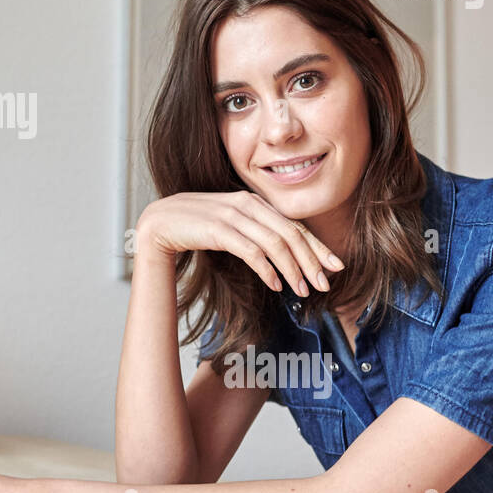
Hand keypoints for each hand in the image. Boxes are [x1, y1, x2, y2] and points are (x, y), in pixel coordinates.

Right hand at [137, 191, 343, 295]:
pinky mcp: (219, 229)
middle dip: (312, 260)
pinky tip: (275, 285)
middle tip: (325, 284)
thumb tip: (280, 256)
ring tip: (303, 290)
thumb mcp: (230, 226)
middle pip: (291, 233)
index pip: (293, 225)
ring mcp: (233, 215)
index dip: (317, 246)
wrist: (158, 223)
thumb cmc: (194, 227)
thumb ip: (253, 233)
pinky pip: (252, 251)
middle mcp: (247, 204)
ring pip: (276, 243)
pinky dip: (267, 269)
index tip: (335, 266)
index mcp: (253, 201)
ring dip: (293, 269)